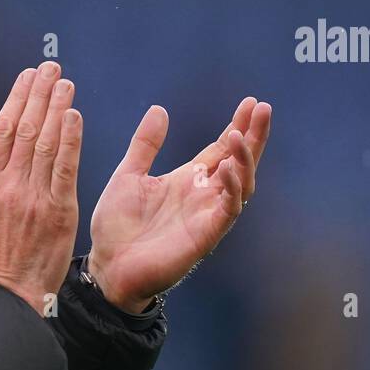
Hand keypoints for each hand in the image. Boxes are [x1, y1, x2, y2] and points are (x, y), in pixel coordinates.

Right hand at [0, 61, 81, 315]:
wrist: (10, 291)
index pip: (3, 130)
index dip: (16, 99)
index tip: (26, 77)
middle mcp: (11, 185)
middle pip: (27, 129)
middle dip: (39, 95)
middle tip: (50, 68)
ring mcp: (37, 197)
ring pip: (47, 144)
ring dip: (57, 109)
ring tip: (65, 83)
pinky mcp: (60, 210)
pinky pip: (66, 169)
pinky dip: (70, 141)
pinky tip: (74, 117)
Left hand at [87, 96, 271, 310]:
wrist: (107, 266)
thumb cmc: (117, 227)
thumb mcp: (128, 175)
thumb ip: (145, 145)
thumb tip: (159, 110)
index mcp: (186, 180)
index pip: (221, 149)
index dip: (237, 126)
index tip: (250, 102)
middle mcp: (202, 196)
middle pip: (240, 162)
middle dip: (253, 136)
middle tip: (262, 108)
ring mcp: (206, 216)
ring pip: (242, 184)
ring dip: (245, 159)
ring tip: (240, 135)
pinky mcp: (205, 236)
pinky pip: (229, 210)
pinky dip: (232, 188)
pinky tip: (229, 168)